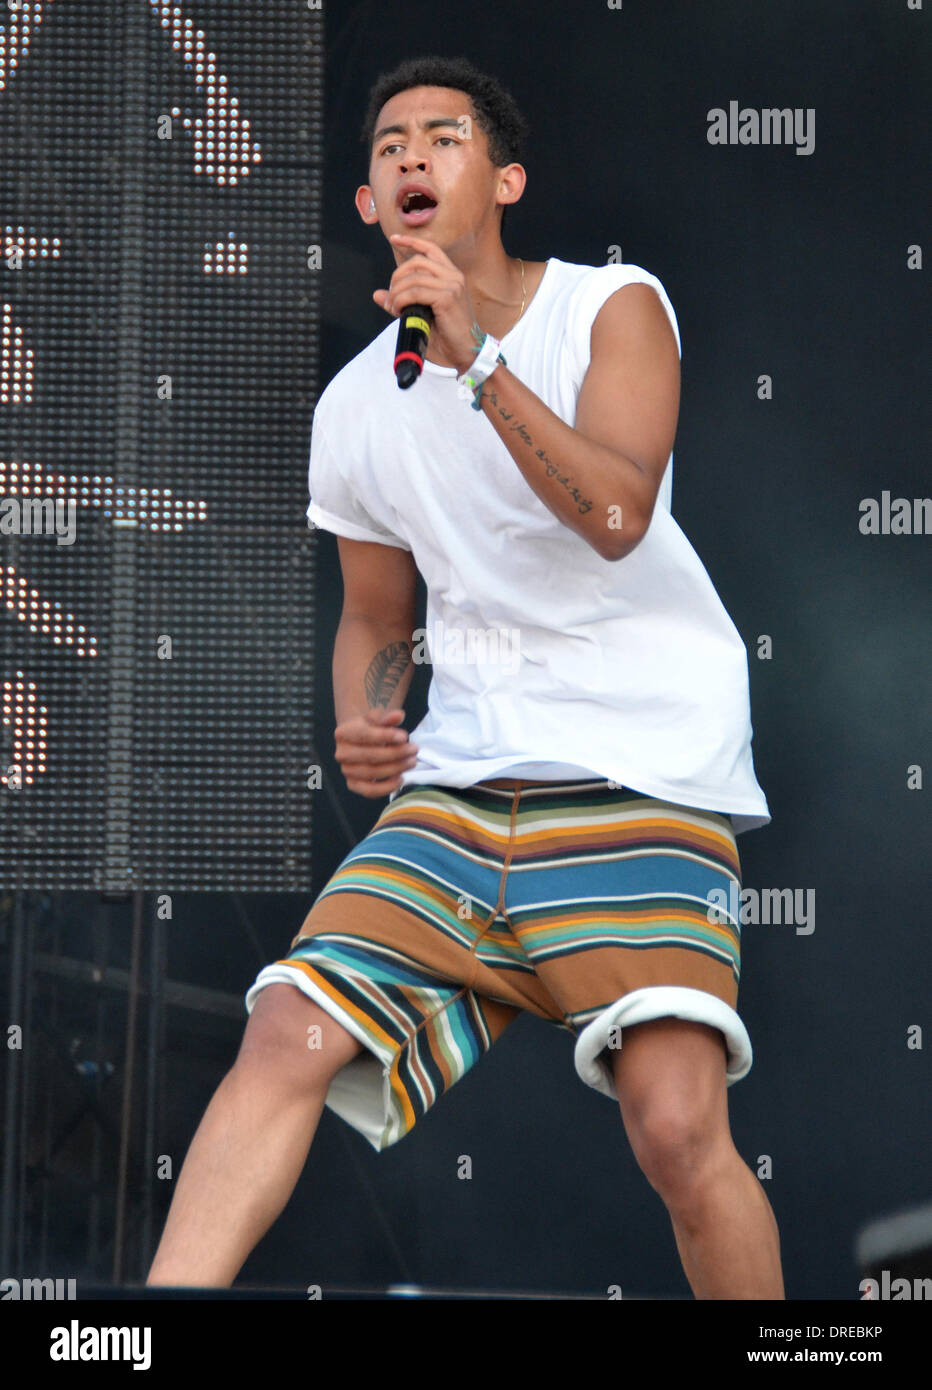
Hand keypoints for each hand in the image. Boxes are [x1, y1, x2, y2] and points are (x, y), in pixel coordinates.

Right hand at [334, 706, 418, 797]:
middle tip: (414, 749)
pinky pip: (369, 791)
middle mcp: (342, 753)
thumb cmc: (371, 728)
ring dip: (395, 768)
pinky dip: (386, 788)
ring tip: (412, 762)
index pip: (365, 735)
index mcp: (343, 733)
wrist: (361, 740)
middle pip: (370, 756)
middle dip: (396, 753)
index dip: (385, 736)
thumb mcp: (378, 719)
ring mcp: (346, 770)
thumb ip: (388, 717)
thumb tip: (399, 715)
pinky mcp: (353, 785)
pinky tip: (400, 779)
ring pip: (372, 773)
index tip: (404, 736)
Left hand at [373, 234, 477, 373]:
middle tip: (390, 297)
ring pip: (414, 278)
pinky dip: (402, 300)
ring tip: (393, 308)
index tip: (394, 240)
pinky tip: (399, 310)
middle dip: (397, 276)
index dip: (411, 242)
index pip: (431, 249)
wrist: (465, 351)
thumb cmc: (447, 334)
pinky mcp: (448, 298)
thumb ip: (402, 300)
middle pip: (417, 262)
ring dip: (397, 292)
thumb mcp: (422, 312)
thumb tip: (377, 295)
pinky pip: (415, 292)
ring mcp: (452, 285)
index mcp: (452, 275)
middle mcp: (454, 276)